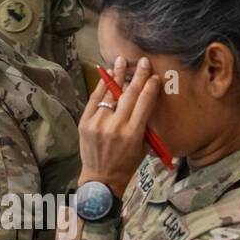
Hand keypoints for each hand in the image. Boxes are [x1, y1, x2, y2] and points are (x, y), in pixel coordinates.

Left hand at [77, 55, 160, 192]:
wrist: (101, 178)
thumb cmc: (126, 163)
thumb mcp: (143, 147)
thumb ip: (144, 123)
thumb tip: (146, 96)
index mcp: (133, 133)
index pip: (144, 102)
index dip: (150, 87)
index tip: (154, 76)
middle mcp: (115, 126)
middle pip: (129, 94)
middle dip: (138, 76)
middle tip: (143, 62)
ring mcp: (98, 123)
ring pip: (110, 94)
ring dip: (117, 76)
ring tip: (121, 61)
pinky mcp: (85, 122)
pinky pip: (95, 99)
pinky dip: (102, 87)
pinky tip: (107, 75)